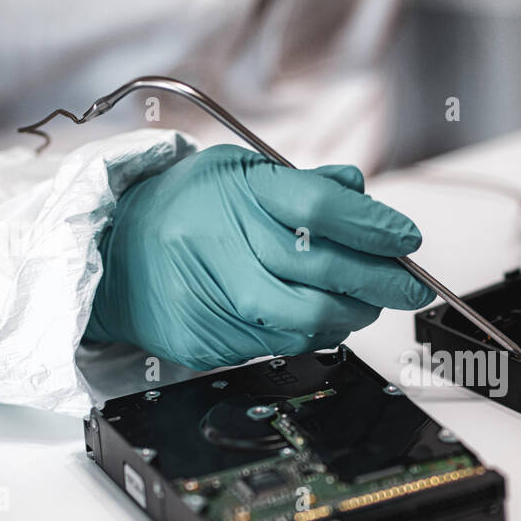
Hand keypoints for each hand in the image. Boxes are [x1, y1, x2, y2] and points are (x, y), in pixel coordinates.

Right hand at [84, 145, 432, 369]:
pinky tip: (321, 320)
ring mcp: (208, 297)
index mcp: (232, 192)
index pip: (319, 207)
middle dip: (379, 283)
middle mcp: (216, 243)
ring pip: (306, 321)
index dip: (372, 226)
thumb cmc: (184, 209)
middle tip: (409, 286)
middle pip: (321, 271)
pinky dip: (312, 335)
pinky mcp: (204, 340)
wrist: (111, 252)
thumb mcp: (240, 174)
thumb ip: (305, 185)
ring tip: (365, 304)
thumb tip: (362, 194)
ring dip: (351, 316)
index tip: (406, 240)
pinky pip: (277, 347)